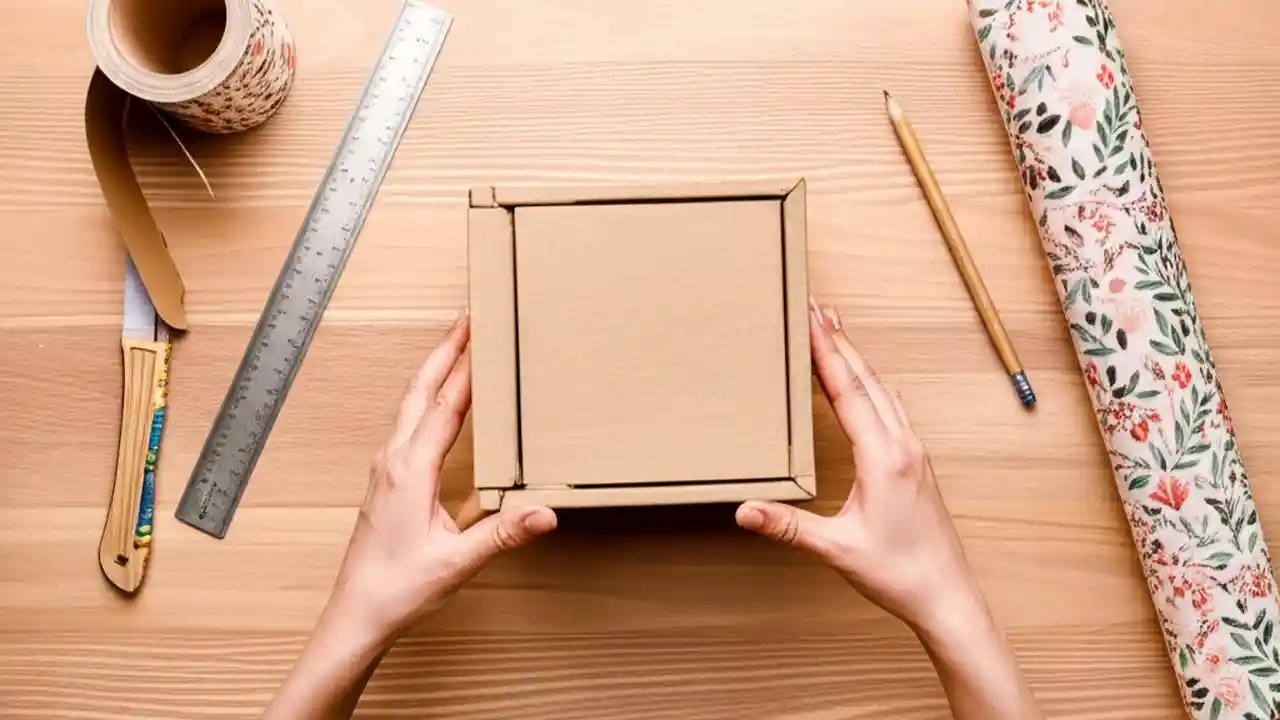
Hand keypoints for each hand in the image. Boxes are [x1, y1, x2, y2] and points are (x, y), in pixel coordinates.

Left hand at [326, 312, 556, 645]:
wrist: (356, 615)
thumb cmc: (398, 589)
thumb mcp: (458, 562)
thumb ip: (502, 533)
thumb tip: (544, 512)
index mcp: (409, 470)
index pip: (444, 405)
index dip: (465, 367)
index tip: (481, 333)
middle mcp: (393, 461)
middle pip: (420, 391)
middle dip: (445, 352)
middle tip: (467, 319)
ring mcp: (385, 470)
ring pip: (410, 405)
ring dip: (433, 372)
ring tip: (456, 348)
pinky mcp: (386, 482)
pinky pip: (407, 425)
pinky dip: (426, 400)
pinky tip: (439, 405)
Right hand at [735, 300, 979, 631]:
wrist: (948, 597)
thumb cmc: (900, 574)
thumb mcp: (836, 550)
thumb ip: (788, 527)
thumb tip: (745, 511)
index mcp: (884, 457)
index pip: (848, 391)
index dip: (825, 352)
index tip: (810, 318)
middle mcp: (904, 446)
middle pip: (867, 380)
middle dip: (839, 341)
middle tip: (817, 307)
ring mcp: (914, 453)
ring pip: (882, 391)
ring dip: (856, 359)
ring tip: (836, 332)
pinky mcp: (917, 464)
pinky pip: (892, 409)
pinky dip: (871, 384)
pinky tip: (866, 384)